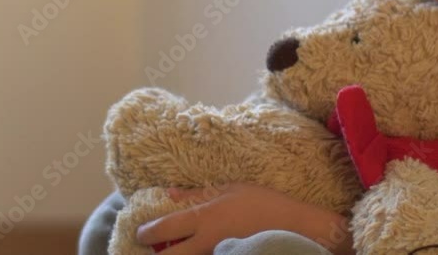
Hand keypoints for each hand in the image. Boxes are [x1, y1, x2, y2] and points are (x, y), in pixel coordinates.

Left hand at [135, 182, 344, 254]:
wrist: (296, 229)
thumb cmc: (264, 204)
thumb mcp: (231, 189)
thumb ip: (197, 193)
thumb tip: (168, 193)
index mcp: (206, 217)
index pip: (165, 227)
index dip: (147, 231)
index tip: (141, 232)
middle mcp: (207, 241)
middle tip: (152, 251)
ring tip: (174, 250)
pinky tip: (200, 252)